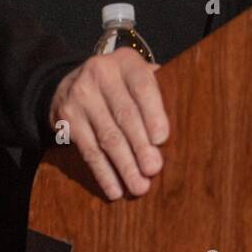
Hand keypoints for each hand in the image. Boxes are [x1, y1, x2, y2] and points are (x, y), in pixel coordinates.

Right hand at [47, 47, 169, 199]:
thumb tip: (185, 126)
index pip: (142, 86)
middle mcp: (100, 74)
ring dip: (124, 165)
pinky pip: (88, 151)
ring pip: (106, 136)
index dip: (153, 113)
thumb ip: (157, 93)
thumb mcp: (136, 76)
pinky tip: (115, 189)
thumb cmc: (120, 85)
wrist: (70, 83)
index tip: (162, 139)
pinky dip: (103, 173)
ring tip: (139, 186)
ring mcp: (80, 96)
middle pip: (124, 115)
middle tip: (153, 169)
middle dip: (140, 146)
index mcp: (126, 62)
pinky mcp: (66, 119)